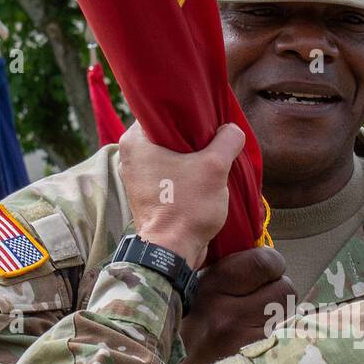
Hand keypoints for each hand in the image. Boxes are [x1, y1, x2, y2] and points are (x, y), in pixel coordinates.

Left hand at [119, 121, 245, 267]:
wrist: (172, 253)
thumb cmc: (186, 207)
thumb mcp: (214, 167)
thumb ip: (227, 141)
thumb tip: (233, 130)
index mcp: (135, 141)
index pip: (160, 110)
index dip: (186, 111)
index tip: (208, 115)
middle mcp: (131, 157)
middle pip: (167, 134)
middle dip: (193, 136)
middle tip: (215, 136)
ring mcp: (138, 178)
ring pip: (171, 155)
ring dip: (192, 157)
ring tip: (214, 157)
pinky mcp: (148, 195)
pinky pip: (170, 174)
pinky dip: (187, 173)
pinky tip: (206, 176)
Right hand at [176, 246, 294, 363]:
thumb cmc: (189, 340)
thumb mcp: (195, 298)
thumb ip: (224, 274)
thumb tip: (261, 255)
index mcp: (209, 290)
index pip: (263, 261)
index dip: (271, 264)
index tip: (266, 272)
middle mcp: (229, 316)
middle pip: (284, 288)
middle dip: (278, 293)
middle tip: (264, 304)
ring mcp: (248, 344)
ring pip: (290, 314)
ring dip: (282, 316)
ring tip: (261, 326)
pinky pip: (289, 339)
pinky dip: (283, 339)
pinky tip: (265, 346)